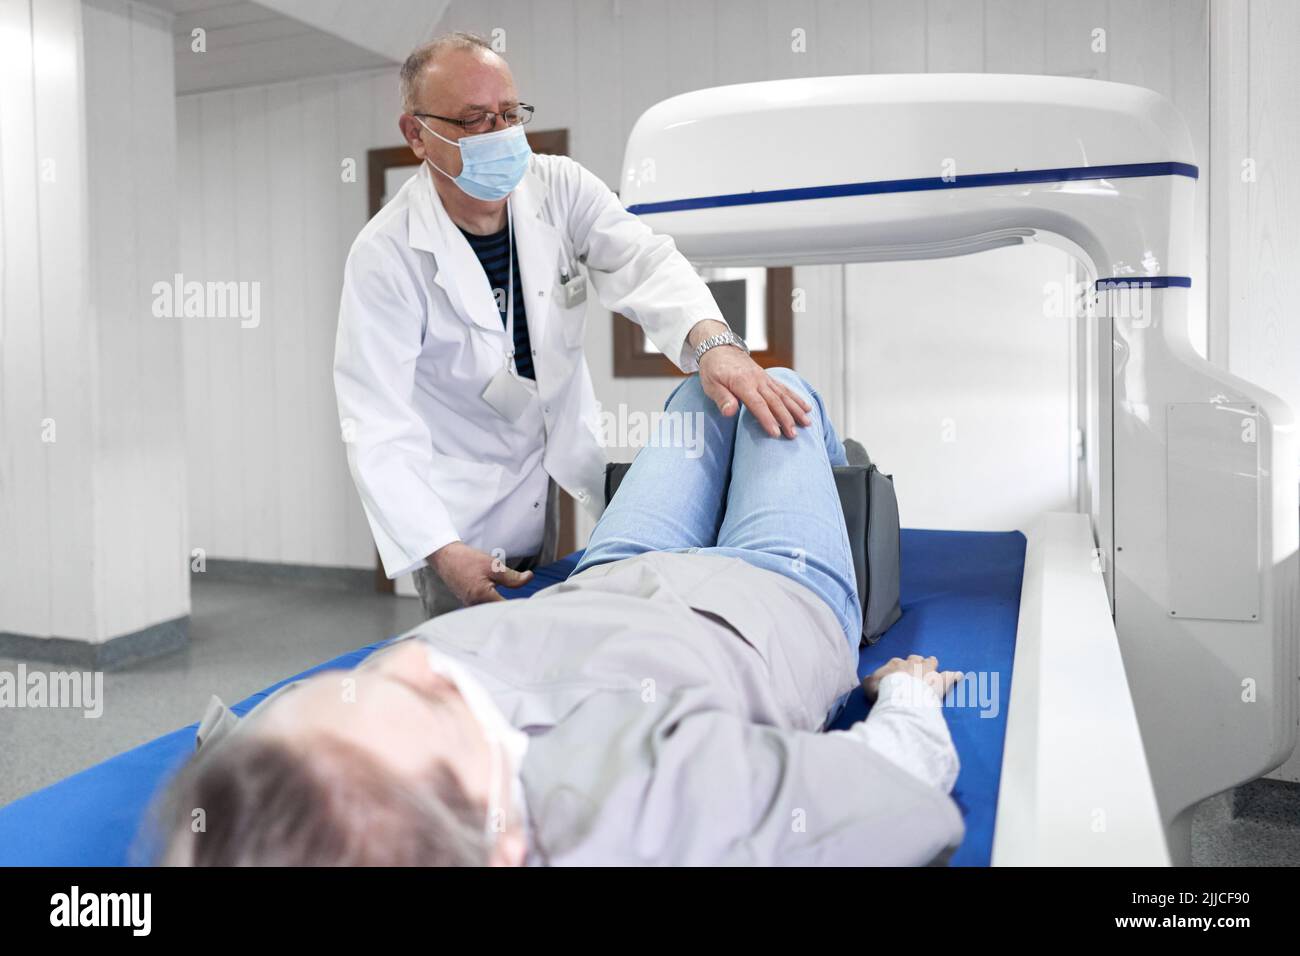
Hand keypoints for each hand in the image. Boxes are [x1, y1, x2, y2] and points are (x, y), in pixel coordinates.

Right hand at [428, 541, 533, 606]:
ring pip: (492, 610)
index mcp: (483, 597)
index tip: (532, 606)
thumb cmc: (468, 560)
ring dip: (503, 606)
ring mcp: (470, 605)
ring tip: (516, 603)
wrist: (446, 557)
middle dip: (512, 609)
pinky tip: (501, 597)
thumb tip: (529, 578)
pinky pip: (485, 606)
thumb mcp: (494, 565)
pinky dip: (494, 603)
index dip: (520, 607)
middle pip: (499, 613)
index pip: (507, 609)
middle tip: (528, 607)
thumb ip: (513, 576)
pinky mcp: (469, 602)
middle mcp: (475, 605)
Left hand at [690, 321, 811, 437]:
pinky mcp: (767, 377)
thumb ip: (722, 399)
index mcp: (742, 383)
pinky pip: (784, 388)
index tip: (776, 433)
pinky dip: (796, 398)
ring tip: (807, 423)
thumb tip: (730, 413)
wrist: (719, 347)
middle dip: (786, 419)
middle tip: (794, 435)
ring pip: (784, 395)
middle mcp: (757, 380)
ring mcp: (764, 378)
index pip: (758, 404)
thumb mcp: (710, 384)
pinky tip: (806, 407)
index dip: (767, 419)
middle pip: (775, 401)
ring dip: (796, 410)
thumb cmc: (713, 369)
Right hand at [864, 654, 961, 701]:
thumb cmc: (884, 690)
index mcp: (895, 664)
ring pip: (931, 662)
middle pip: (915, 659)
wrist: (902, 695)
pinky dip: (954, 676)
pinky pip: (950, 676)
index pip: (897, 662)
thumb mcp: (869, 685)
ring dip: (931, 664)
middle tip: (915, 668)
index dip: (898, 668)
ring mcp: (927, 671)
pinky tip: (958, 675)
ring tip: (933, 664)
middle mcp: (912, 664)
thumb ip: (869, 681)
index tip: (897, 674)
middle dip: (916, 663)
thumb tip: (868, 680)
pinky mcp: (940, 681)